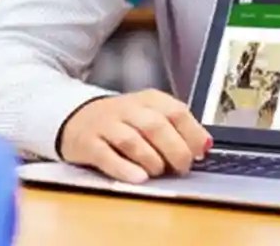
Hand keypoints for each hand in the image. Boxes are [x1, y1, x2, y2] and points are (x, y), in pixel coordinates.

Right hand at [59, 89, 212, 183]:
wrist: (74, 117)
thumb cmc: (120, 123)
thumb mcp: (149, 115)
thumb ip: (177, 127)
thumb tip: (205, 145)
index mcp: (147, 100)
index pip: (176, 112)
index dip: (192, 134)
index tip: (201, 151)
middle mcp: (126, 109)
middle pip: (156, 126)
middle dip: (175, 151)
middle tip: (182, 168)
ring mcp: (105, 126)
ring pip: (133, 141)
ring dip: (152, 160)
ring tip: (157, 172)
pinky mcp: (87, 144)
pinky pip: (107, 156)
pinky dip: (124, 169)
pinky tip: (137, 178)